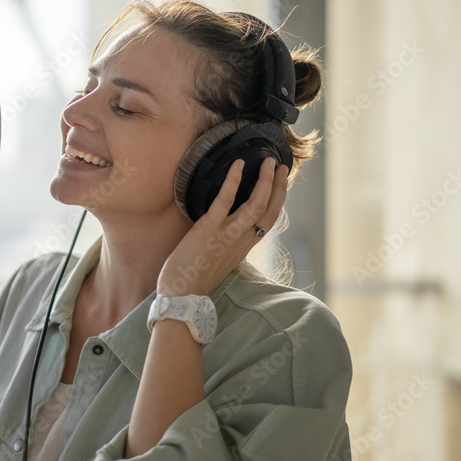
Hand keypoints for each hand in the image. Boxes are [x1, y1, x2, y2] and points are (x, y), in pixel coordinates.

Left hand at [157, 157, 287, 296]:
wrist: (180, 298)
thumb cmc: (192, 281)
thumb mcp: (217, 263)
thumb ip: (225, 247)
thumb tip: (222, 233)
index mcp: (243, 248)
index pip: (268, 221)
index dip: (277, 200)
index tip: (279, 183)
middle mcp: (241, 241)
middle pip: (270, 210)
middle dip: (278, 186)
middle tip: (279, 166)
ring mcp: (226, 235)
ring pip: (256, 204)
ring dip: (265, 181)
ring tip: (267, 162)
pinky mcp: (208, 230)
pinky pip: (225, 201)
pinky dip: (233, 181)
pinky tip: (237, 165)